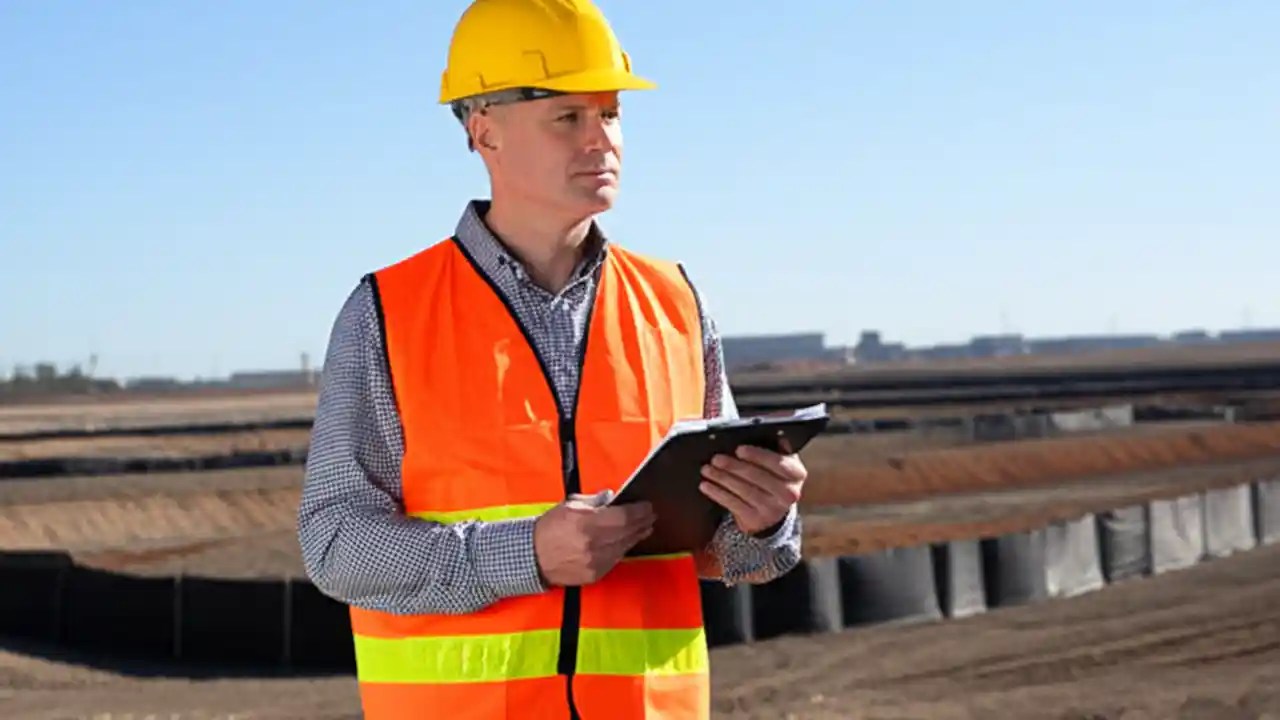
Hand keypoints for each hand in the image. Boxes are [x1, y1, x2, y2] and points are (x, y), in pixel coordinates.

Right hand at [533, 491, 654, 585]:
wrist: (532, 556)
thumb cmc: (548, 530)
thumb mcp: (569, 506)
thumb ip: (594, 501)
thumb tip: (611, 497)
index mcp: (586, 523)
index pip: (624, 516)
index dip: (639, 511)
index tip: (647, 506)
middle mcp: (593, 543)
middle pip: (628, 531)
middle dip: (642, 522)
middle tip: (650, 515)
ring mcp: (595, 561)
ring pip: (625, 546)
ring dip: (636, 536)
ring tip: (643, 528)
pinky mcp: (594, 574)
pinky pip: (616, 559)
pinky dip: (623, 549)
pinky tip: (627, 542)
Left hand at [698, 444, 806, 535]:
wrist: (773, 511)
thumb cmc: (774, 479)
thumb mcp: (781, 463)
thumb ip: (776, 448)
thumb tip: (765, 431)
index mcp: (796, 474)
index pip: (778, 463)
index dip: (757, 456)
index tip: (739, 450)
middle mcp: (789, 493)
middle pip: (757, 477)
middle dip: (733, 466)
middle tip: (716, 458)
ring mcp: (772, 509)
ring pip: (743, 490)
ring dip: (722, 478)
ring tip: (707, 469)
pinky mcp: (756, 519)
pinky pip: (733, 504)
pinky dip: (717, 493)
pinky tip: (707, 486)